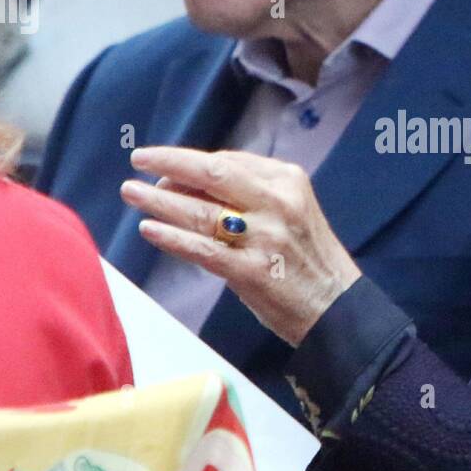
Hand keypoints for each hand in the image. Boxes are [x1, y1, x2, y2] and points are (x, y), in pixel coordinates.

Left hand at [120, 147, 361, 346]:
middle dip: (169, 164)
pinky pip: (202, 249)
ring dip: (160, 200)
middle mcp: (278, 202)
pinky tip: (150, 229)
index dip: (189, 162)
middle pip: (212, 173)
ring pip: (201, 211)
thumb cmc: (308, 260)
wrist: (338, 309)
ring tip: (131, 193)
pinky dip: (172, 238)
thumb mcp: (291, 211)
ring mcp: (265, 237)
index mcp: (289, 180)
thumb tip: (190, 184)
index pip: (228, 160)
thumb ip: (251, 194)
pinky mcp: (252, 272)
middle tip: (138, 162)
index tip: (162, 167)